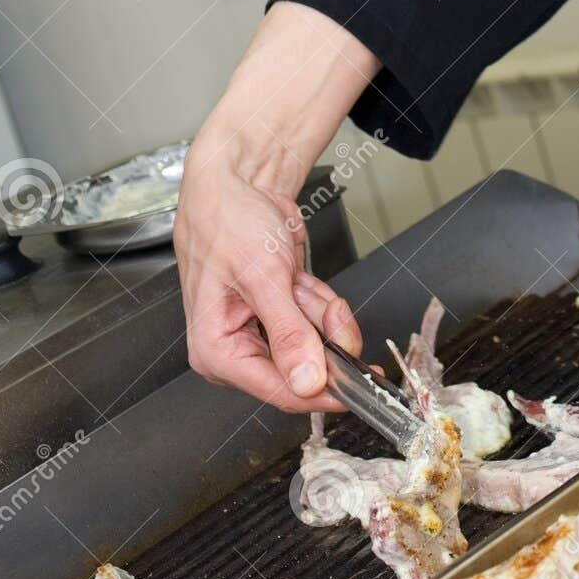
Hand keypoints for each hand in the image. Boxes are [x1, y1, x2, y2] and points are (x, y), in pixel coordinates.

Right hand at [174, 131, 361, 410]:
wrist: (238, 186)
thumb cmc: (228, 223)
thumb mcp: (262, 278)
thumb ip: (288, 333)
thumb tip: (306, 381)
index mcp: (217, 352)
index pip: (280, 392)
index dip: (325, 391)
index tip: (361, 383)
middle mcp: (238, 349)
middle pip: (306, 369)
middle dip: (325, 334)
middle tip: (326, 306)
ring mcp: (261, 333)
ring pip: (319, 345)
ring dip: (322, 311)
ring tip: (299, 280)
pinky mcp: (282, 317)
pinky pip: (319, 323)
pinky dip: (320, 301)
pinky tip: (300, 278)